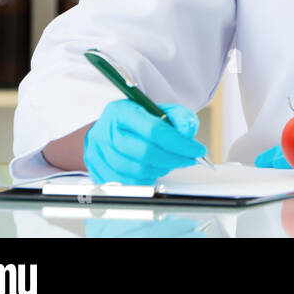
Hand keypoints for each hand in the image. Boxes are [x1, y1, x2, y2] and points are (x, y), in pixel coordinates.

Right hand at [84, 99, 206, 184]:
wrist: (116, 128)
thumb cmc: (141, 120)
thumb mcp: (162, 110)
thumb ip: (180, 117)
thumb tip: (188, 131)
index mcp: (121, 111)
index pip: (153, 130)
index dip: (178, 143)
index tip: (197, 149)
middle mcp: (104, 132)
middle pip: (144, 153)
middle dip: (174, 158)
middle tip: (190, 159)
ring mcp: (97, 153)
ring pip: (136, 170)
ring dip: (162, 169)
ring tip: (172, 161)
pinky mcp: (96, 171)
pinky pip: (128, 183)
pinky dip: (147, 178)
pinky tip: (154, 168)